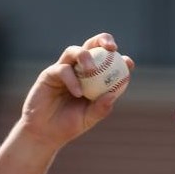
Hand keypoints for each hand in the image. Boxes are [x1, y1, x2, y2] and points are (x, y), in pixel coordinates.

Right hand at [16, 33, 133, 148]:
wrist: (46, 133)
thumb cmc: (69, 125)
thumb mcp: (89, 118)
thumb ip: (101, 108)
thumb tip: (113, 95)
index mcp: (93, 78)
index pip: (108, 62)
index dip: (119, 59)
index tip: (129, 63)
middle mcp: (79, 69)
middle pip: (91, 46)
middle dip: (103, 40)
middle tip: (112, 48)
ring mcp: (64, 69)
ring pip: (75, 51)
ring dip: (86, 57)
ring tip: (92, 70)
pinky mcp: (50, 74)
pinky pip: (62, 70)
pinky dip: (72, 80)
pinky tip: (78, 93)